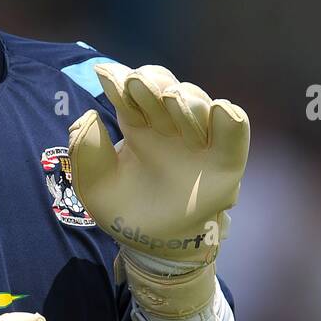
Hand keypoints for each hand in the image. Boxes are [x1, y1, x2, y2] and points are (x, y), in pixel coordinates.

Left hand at [68, 64, 249, 320]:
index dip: (118, 79)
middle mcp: (168, 123)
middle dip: (150, 81)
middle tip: (137, 85)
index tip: (106, 76)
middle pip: (163, 86)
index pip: (129, 90)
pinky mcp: (225, 157)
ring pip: (197, 101)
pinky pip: (234, 128)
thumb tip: (88, 114)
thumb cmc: (125, 209)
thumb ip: (86, 152)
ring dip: (185, 98)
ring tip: (172, 103)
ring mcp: (198, 137)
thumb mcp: (94, 185)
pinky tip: (219, 111)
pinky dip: (228, 117)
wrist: (155, 244)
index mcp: (137, 124)